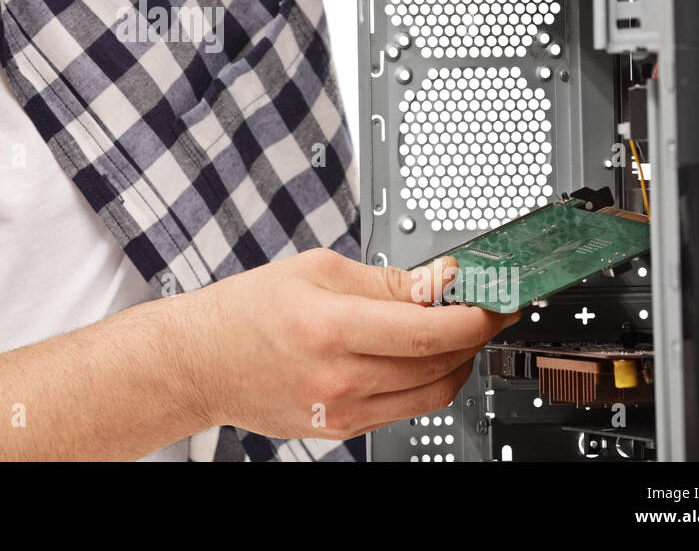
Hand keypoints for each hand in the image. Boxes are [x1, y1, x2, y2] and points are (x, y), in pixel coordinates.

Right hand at [173, 248, 518, 440]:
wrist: (202, 362)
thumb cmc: (248, 311)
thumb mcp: (315, 270)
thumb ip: (386, 280)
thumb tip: (442, 280)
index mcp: (329, 327)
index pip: (427, 330)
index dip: (475, 316)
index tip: (496, 299)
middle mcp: (338, 378)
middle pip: (437, 363)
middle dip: (474, 334)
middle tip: (483, 307)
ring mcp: (341, 411)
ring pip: (431, 391)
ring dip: (456, 360)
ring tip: (455, 330)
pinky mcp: (341, 429)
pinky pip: (405, 408)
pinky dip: (425, 380)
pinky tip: (418, 355)